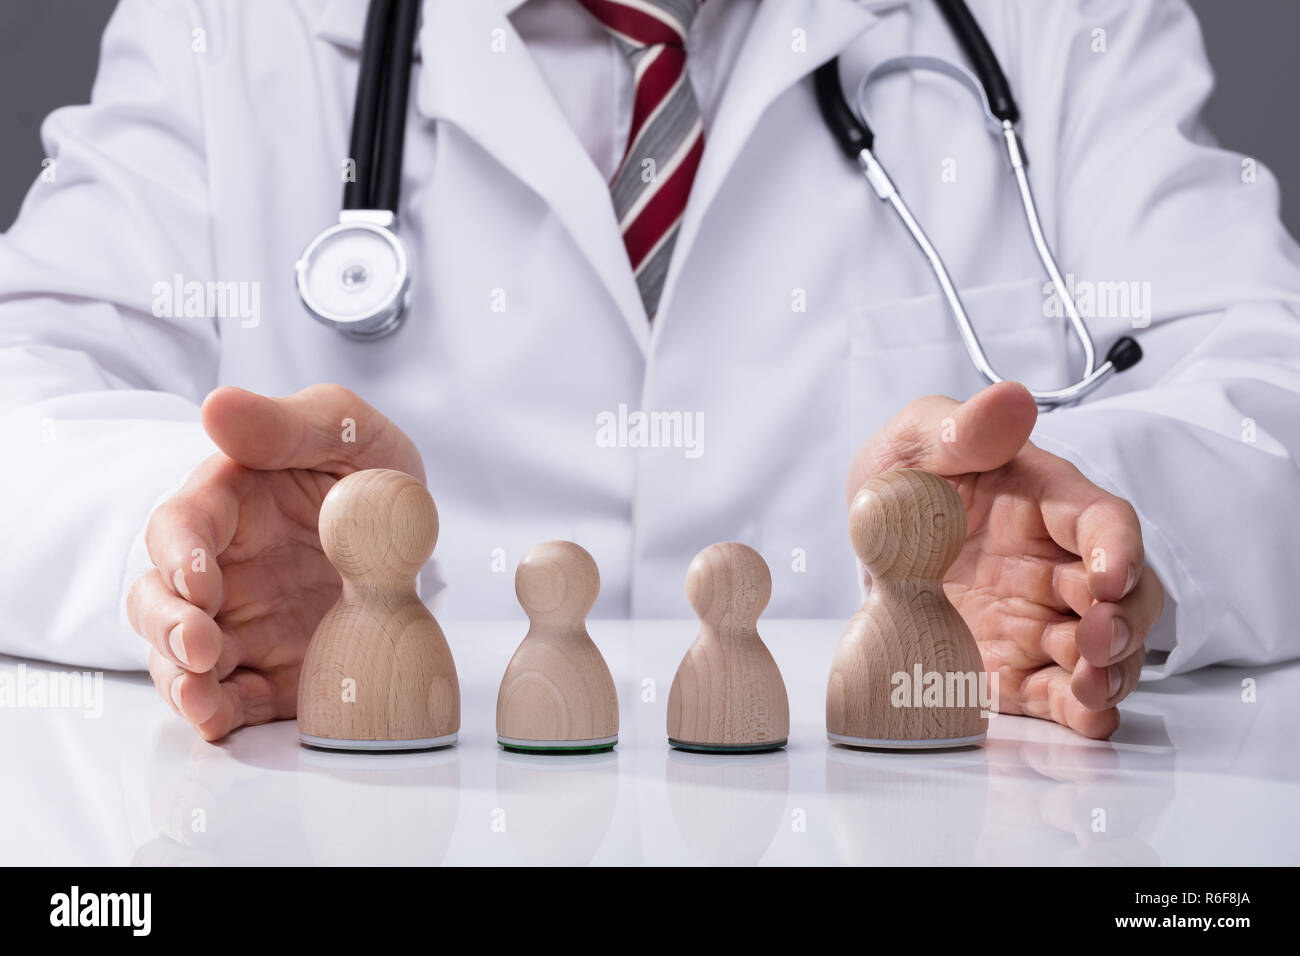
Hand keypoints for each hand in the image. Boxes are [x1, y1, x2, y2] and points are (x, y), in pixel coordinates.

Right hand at [127, 385, 424, 740]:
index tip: (201, 579)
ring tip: (200, 693)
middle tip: (199, 645)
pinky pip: (229, 698)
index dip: (181, 553)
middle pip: (159, 597)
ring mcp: (239, 621)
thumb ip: (284, 423)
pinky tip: (217, 720)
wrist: (409, 532)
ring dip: (179, 676)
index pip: (181, 525)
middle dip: (167, 625)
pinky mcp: (267, 670)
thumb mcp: (342, 430)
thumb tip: (217, 406)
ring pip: (177, 654)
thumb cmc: (364, 468)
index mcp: (227, 502)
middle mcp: (220, 567)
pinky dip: (216, 713)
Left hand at [848, 382, 1163, 738]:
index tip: (1106, 574)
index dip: (1115, 548)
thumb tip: (1011, 399)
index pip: (1101, 520)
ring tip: (1090, 685)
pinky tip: (1084, 715)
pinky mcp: (1015, 666)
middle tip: (1095, 638)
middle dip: (1123, 620)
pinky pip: (1061, 694)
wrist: (865, 537)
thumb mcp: (917, 439)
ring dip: (1113, 670)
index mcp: (1044, 500)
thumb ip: (962, 426)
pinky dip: (1083, 710)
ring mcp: (1039, 618)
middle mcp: (1054, 563)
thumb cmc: (905, 474)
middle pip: (1123, 595)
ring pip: (1107, 650)